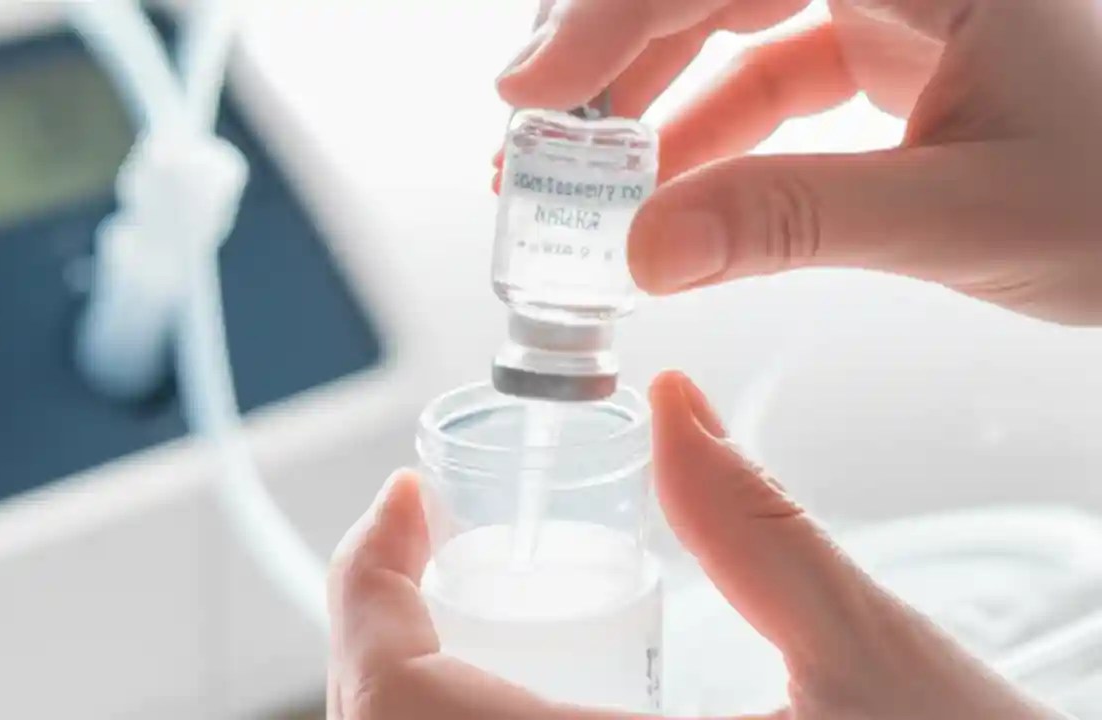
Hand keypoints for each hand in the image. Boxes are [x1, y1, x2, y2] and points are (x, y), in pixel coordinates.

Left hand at [327, 372, 1061, 718]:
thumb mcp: (867, 661)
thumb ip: (752, 528)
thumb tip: (673, 407)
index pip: (392, 694)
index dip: (367, 584)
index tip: (401, 502)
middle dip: (375, 627)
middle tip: (418, 541)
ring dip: (398, 685)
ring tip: (443, 600)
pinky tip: (496, 686)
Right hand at [496, 0, 1101, 324]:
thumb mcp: (966, 213)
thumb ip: (797, 222)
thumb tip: (645, 252)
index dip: (614, 14)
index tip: (533, 94)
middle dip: (604, 49)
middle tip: (526, 137)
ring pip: (718, 14)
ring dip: (637, 95)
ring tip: (569, 178)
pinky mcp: (879, 44)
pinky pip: (760, 74)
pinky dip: (698, 134)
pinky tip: (654, 195)